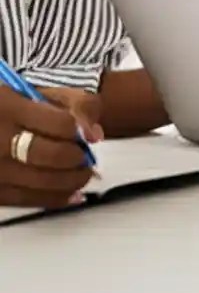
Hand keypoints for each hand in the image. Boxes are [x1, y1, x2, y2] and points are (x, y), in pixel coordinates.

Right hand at [0, 87, 97, 207]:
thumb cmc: (6, 107)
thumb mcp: (35, 92)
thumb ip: (74, 102)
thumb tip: (94, 134)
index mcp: (8, 108)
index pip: (61, 124)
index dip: (80, 131)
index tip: (86, 135)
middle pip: (54, 156)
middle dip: (78, 158)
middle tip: (84, 157)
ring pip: (44, 182)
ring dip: (72, 180)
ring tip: (82, 174)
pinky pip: (27, 200)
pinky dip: (55, 198)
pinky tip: (72, 195)